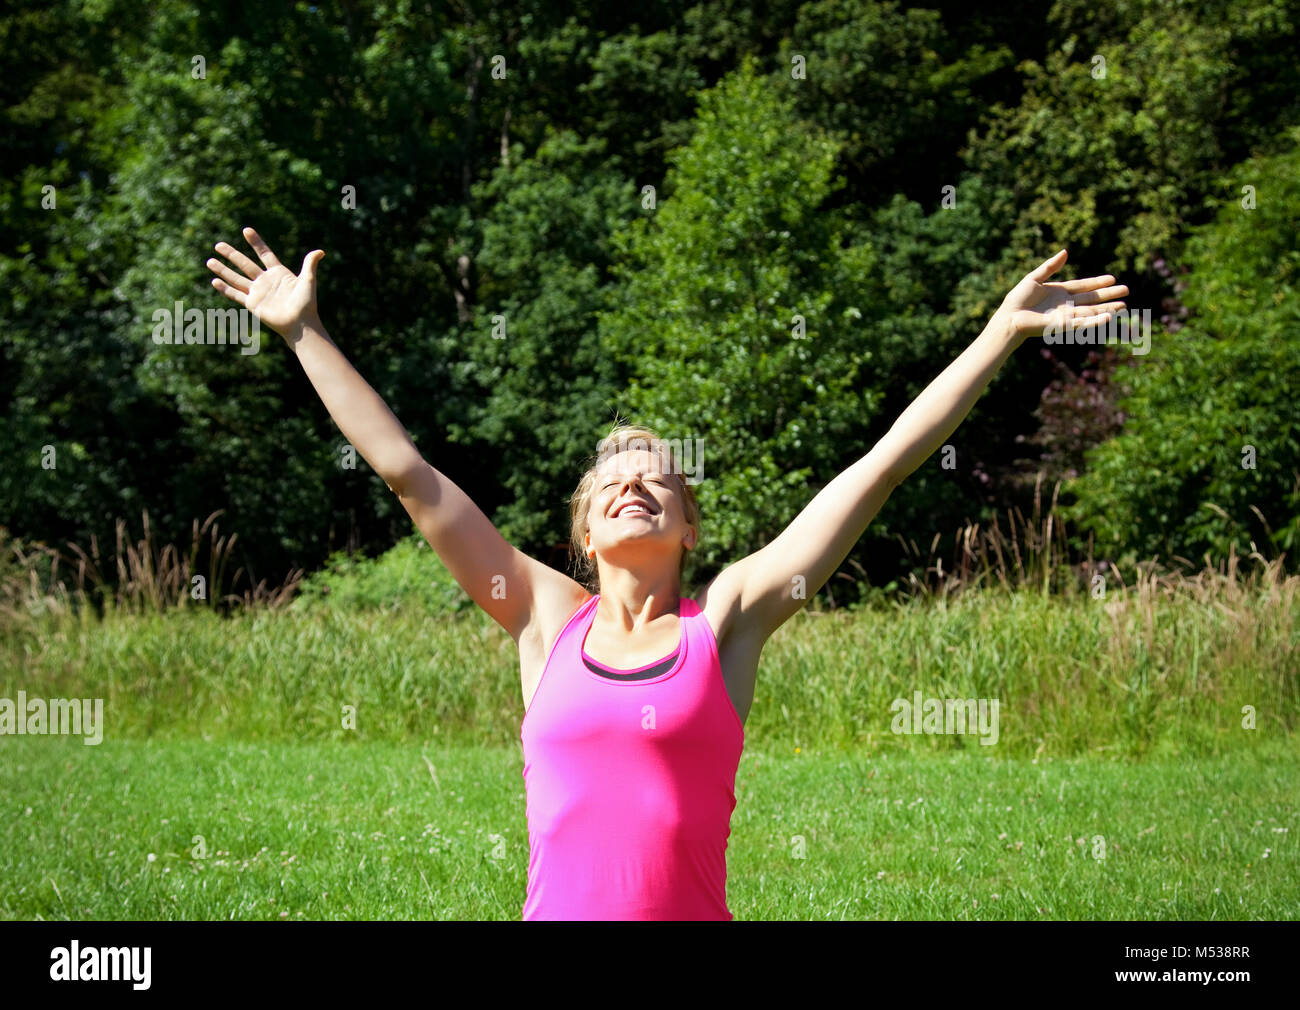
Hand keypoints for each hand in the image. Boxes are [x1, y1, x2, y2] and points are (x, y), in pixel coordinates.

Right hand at [206, 227, 325, 339]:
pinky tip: (214, 281)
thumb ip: (310, 264)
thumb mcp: (308, 281)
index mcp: (279, 273)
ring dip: (223, 269)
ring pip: (236, 278)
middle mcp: (266, 281)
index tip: (246, 230)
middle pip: (245, 264)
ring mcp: (258, 292)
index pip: (264, 254)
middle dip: (231, 254)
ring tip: (209, 260)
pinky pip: (235, 294)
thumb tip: (320, 251)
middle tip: (218, 245)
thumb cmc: (306, 304)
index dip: (256, 243)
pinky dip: (225, 288)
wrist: (300, 324)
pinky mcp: (253, 304)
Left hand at [998, 249, 1128, 339]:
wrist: (1009, 317)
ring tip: (1124, 306)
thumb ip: (1050, 266)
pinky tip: (1108, 318)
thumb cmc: (1017, 300)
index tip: (1112, 279)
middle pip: (1092, 299)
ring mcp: (1066, 315)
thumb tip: (1066, 252)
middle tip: (1126, 290)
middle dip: (1109, 295)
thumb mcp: (1034, 278)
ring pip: (1091, 312)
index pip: (1083, 286)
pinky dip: (1095, 321)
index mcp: (1060, 293)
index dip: (1097, 282)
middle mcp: (1066, 305)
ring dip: (1107, 309)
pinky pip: (1082, 323)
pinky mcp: (1063, 325)